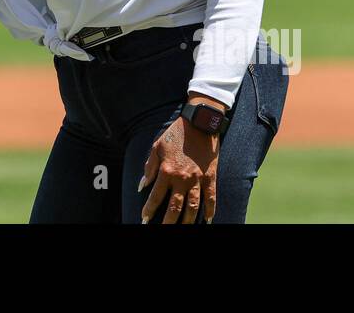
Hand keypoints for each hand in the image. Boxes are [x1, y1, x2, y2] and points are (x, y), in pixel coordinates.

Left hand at [139, 101, 221, 223]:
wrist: (199, 123)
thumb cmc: (175, 134)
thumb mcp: (157, 147)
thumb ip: (149, 167)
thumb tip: (143, 185)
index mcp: (167, 171)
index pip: (156, 197)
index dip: (149, 210)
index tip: (144, 219)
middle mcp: (182, 178)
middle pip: (174, 207)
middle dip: (168, 222)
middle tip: (163, 230)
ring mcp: (197, 179)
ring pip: (193, 207)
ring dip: (187, 221)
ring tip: (183, 228)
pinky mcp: (210, 177)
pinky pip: (211, 198)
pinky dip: (210, 210)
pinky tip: (208, 220)